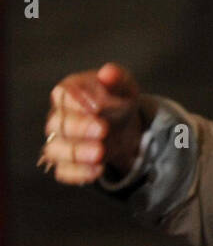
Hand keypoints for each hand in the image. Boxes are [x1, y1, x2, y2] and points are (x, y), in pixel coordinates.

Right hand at [41, 62, 144, 184]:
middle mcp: (58, 117)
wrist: (123, 124)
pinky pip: (63, 171)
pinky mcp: (66, 163)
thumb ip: (117, 77)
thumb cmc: (117, 98)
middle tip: (103, 129)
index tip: (99, 106)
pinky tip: (98, 169)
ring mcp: (59, 141)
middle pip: (57, 124)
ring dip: (77, 154)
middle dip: (80, 128)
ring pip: (55, 150)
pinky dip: (79, 173)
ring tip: (101, 153)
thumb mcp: (124, 85)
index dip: (78, 101)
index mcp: (68, 92)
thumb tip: (107, 72)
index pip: (62, 96)